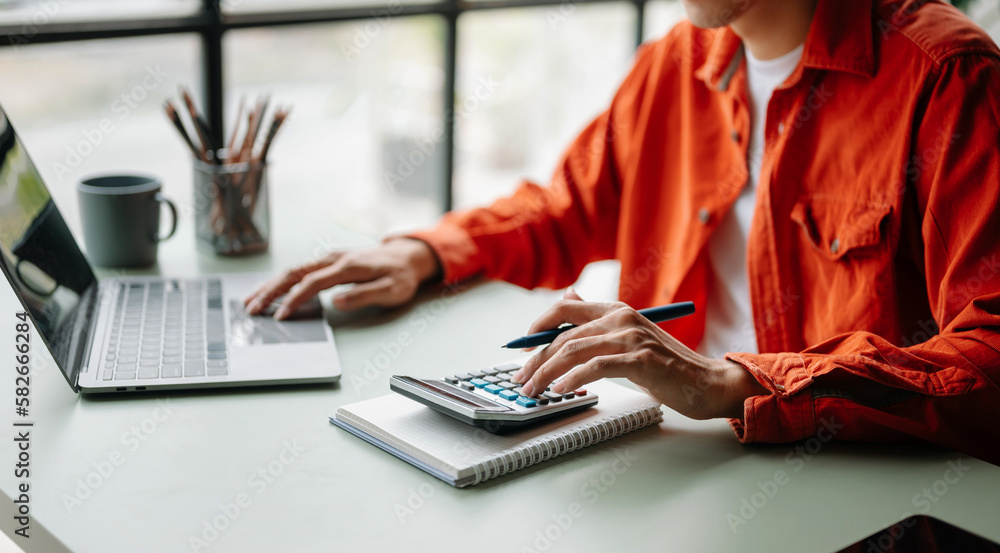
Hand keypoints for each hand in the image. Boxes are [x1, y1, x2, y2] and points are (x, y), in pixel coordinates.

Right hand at [243, 238, 440, 319]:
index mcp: (348, 266)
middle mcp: (334, 259)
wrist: (407, 256)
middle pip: (294, 273)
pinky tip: (269, 292)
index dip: (295, 299)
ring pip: (293, 270)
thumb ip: (364, 295)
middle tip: (251, 308)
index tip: (281, 315)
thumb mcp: (391, 290)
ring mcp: (329, 259)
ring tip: (250, 301)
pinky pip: (299, 271)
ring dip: (270, 285)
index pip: (313, 282)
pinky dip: (281, 281)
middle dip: (270, 290)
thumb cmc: (400, 276)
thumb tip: (337, 302)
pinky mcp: (328, 262)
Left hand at [512, 289, 766, 419]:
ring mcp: (632, 337)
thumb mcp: (629, 339)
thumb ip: (599, 324)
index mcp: (617, 310)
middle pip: (564, 335)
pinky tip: (562, 390)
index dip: (537, 326)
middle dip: (536, 360)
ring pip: (573, 350)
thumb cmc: (667, 366)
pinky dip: (573, 379)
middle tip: (522, 381)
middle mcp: (622, 318)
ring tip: (534, 390)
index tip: (521, 348)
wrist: (707, 383)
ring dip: (547, 372)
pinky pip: (596, 367)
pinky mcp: (640, 360)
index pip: (565, 308)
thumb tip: (567, 298)